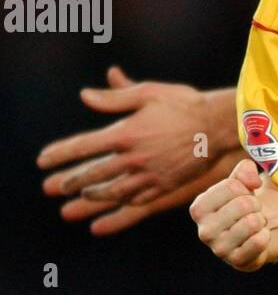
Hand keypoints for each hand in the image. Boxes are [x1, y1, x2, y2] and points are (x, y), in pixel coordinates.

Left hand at [38, 67, 236, 210]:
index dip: (60, 154)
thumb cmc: (184, 104)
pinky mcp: (166, 185)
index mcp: (125, 133)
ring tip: (83, 194)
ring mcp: (150, 175)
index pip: (83, 146)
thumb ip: (114, 97)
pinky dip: (122, 201)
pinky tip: (116, 200)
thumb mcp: (148, 93)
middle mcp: (134, 157)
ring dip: (94, 194)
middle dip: (71, 180)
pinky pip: (138, 198)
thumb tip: (85, 96)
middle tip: (57, 186)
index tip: (43, 160)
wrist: (218, 125)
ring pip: (113, 190)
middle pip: (94, 173)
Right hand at [190, 159, 271, 270]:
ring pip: (252, 222)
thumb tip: (253, 181)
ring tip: (255, 224)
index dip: (246, 188)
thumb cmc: (245, 202)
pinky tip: (259, 237)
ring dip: (261, 220)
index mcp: (199, 208)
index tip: (244, 195)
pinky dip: (265, 236)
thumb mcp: (242, 180)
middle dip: (255, 205)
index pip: (232, 186)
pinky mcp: (237, 261)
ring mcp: (219, 249)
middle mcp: (204, 231)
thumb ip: (245, 170)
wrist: (260, 230)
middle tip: (252, 212)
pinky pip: (259, 241)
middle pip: (244, 204)